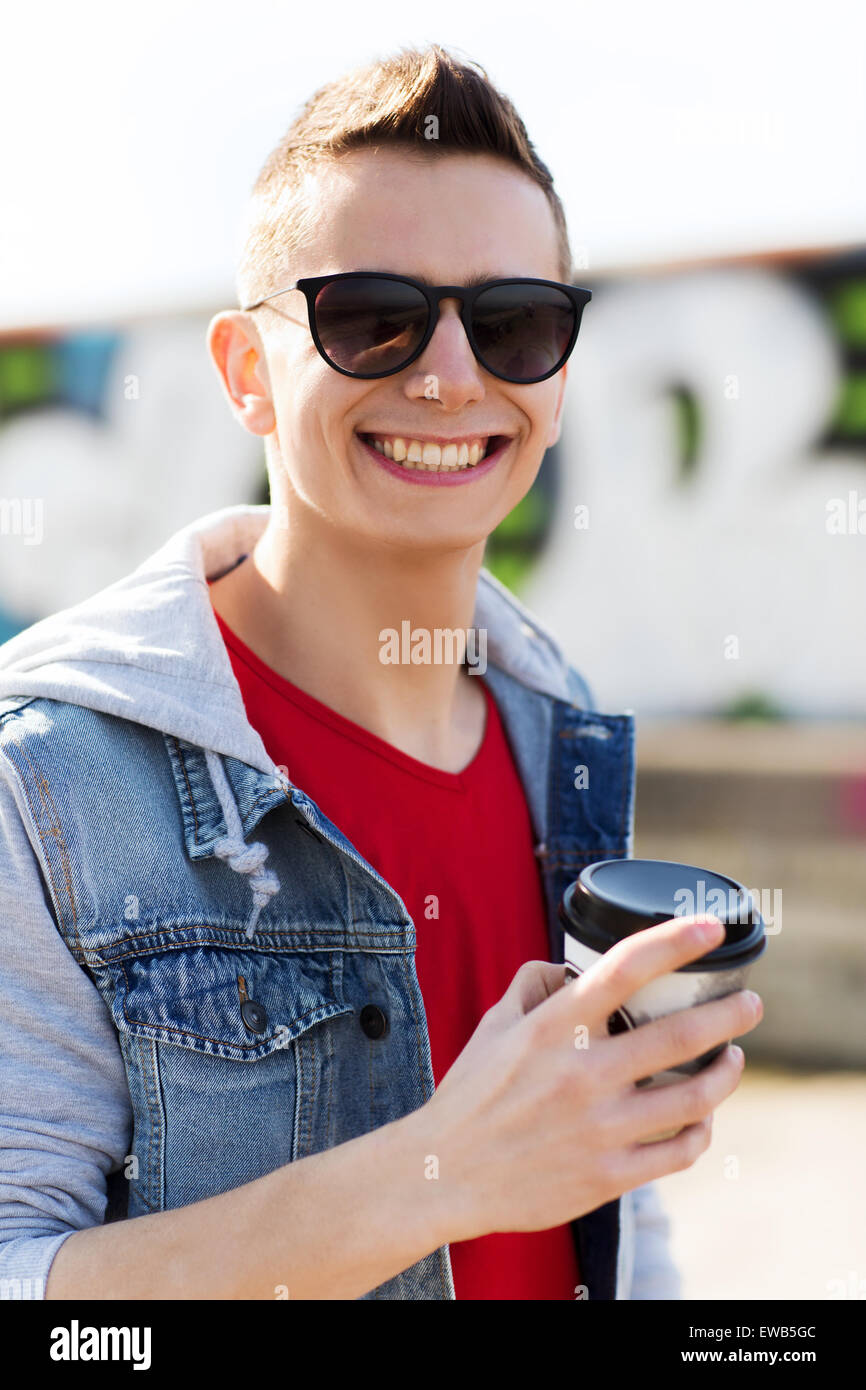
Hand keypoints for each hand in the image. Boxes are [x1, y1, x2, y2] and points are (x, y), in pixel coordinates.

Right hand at [415, 913, 761, 1242]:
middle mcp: (582, 1074)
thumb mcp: (494, 1024)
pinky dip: (702, 1130)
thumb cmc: (471, 1094)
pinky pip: (679, 1151)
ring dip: (726, 1073)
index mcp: (554, 1027)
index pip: (625, 969)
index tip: (709, 927)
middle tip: (750, 1004)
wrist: (446, 1175)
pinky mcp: (608, 1175)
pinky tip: (704, 1116)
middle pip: (680, 1035)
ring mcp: (600, 1128)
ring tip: (733, 1057)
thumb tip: (571, 969)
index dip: (674, 941)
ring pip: (693, 1097)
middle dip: (730, 1013)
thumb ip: (534, 985)